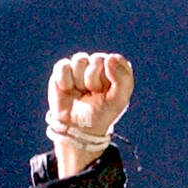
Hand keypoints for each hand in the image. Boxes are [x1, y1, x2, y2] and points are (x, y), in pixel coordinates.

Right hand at [47, 51, 132, 175]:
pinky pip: (64, 65)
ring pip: (80, 60)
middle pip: (96, 59)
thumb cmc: (100, 115)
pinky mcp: (63, 71)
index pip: (113, 60)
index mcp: (113, 70)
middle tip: (92, 94)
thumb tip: (109, 57)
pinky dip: (65, 80)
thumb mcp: (119, 101)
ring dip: (79, 81)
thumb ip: (124, 78)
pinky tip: (68, 90)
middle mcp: (97, 66)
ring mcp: (79, 68)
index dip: (109, 78)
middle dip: (93, 80)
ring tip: (80, 93)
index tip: (106, 93)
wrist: (78, 130)